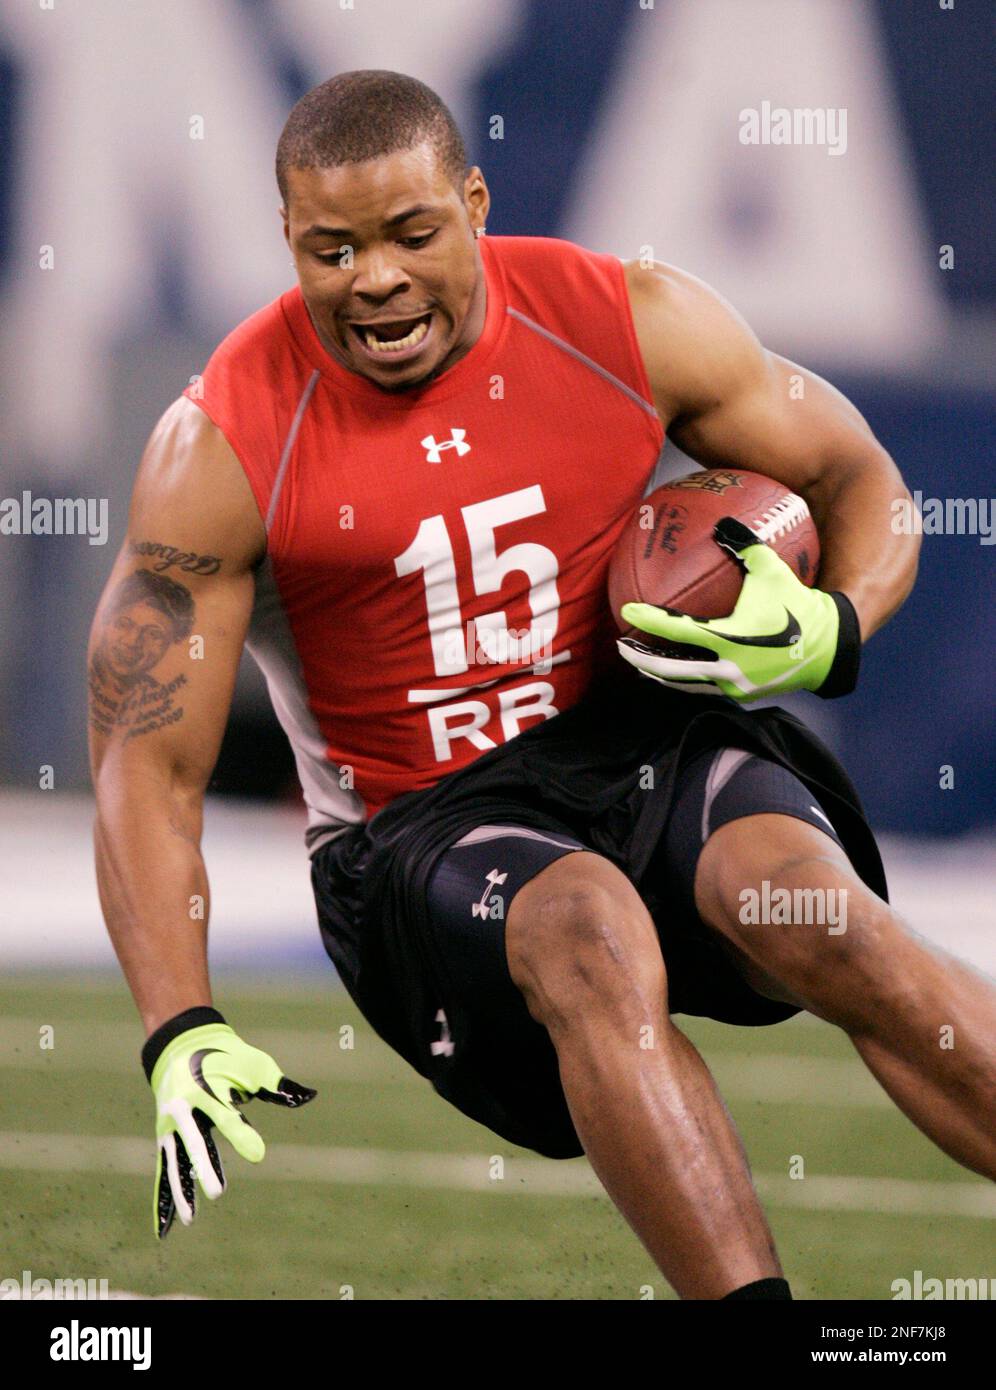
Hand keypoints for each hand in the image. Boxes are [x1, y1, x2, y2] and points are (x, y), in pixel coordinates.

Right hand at [146, 1013, 315, 1237]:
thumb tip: (310, 1096)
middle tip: (219, 1193)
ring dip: (182, 1190)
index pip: (226, 1117)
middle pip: (196, 1143)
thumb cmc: (225, 1056)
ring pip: (175, 1162)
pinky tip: (165, 1228)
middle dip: (206, 1168)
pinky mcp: (163, 1138)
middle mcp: (184, 1108)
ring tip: (190, 1219)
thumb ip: (277, 1084)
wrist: (181, 1045)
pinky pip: (163, 1170)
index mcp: (207, 1089)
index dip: (242, 1136)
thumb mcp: (253, 1063)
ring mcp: (169, 1126)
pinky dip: (163, 1199)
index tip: (258, 1154)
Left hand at [616, 516, 860, 701]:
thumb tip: (723, 521)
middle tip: (621, 646)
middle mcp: (726, 668)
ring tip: (640, 662)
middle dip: (641, 660)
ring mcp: (732, 686)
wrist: (829, 648)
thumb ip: (746, 546)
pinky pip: (704, 687)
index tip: (627, 613)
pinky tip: (675, 669)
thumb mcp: (773, 571)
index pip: (677, 631)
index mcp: (728, 639)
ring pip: (684, 684)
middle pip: (669, 670)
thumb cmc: (799, 605)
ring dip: (659, 674)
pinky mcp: (741, 695)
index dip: (648, 622)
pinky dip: (684, 679)